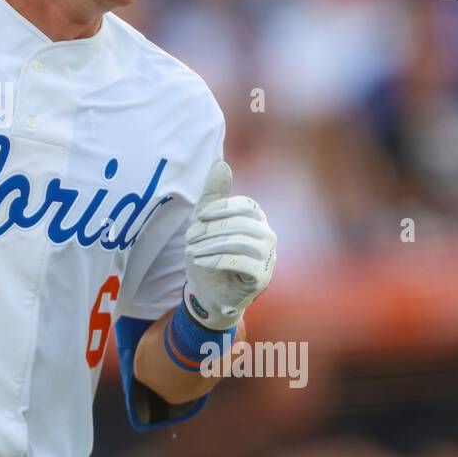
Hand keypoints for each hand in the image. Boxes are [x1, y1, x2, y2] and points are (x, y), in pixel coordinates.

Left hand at [182, 160, 276, 330]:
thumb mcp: (206, 223)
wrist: (208, 292)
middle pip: (242, 224)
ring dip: (211, 245)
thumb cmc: (209, 254)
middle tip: (189, 238)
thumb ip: (214, 195)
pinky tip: (202, 262)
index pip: (246, 205)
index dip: (223, 208)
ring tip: (192, 252)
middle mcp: (267, 236)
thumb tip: (222, 164)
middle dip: (211, 229)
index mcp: (257, 220)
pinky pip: (244, 263)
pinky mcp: (263, 278)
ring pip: (242, 242)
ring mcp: (268, 258)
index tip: (200, 216)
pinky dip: (218, 260)